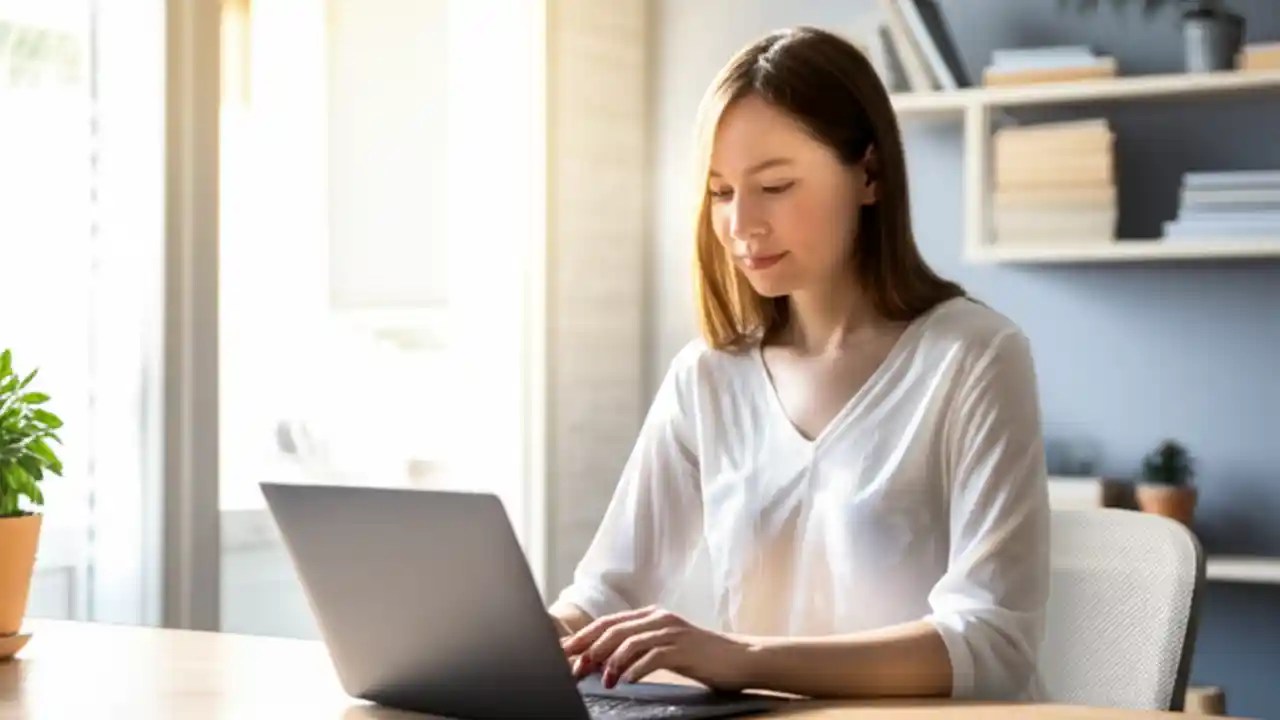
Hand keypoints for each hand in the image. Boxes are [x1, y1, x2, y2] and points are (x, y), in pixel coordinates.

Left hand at [560, 606, 756, 690]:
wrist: (740, 659)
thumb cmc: (701, 658)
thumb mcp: (665, 648)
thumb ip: (638, 649)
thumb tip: (602, 663)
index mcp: (651, 615)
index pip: (607, 623)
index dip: (583, 637)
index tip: (563, 653)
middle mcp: (658, 618)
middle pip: (612, 629)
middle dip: (588, 649)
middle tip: (573, 669)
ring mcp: (671, 631)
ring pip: (629, 640)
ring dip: (610, 661)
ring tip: (602, 680)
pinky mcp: (683, 647)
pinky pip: (652, 656)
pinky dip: (635, 668)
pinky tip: (626, 680)